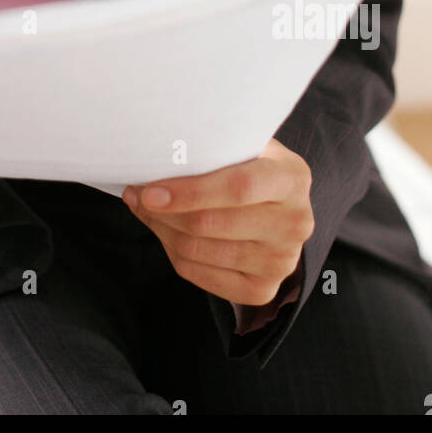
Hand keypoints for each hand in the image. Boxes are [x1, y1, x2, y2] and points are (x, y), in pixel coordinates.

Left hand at [122, 138, 313, 306]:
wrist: (280, 202)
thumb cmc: (251, 164)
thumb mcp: (244, 143)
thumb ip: (212, 147)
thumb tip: (155, 154)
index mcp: (292, 178)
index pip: (238, 189)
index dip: (190, 192)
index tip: (150, 191)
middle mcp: (294, 223)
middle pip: (211, 224)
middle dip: (164, 211)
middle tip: (137, 194)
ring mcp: (281, 261)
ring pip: (199, 250)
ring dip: (162, 230)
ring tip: (145, 209)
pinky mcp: (262, 289)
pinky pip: (201, 276)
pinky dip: (173, 253)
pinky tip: (163, 231)